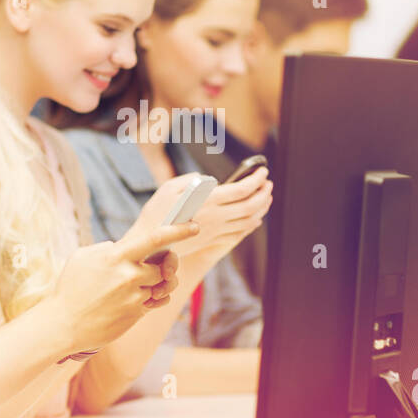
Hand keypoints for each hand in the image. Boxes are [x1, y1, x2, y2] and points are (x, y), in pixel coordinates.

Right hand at [50, 221, 198, 352]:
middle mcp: (129, 276)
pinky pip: (156, 302)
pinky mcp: (135, 314)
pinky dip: (155, 297)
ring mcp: (134, 297)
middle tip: (159, 263)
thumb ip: (107, 249)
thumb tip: (123, 247)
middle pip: (164, 265)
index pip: (156, 239)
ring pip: (162, 285)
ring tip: (146, 281)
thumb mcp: (83, 257)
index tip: (194, 226)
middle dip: (164, 264)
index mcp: (117, 256)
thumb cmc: (69, 288)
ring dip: (158, 282)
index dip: (179, 231)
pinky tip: (144, 295)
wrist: (63, 324)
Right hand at [134, 168, 272, 261]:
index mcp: (207, 201)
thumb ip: (191, 180)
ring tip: (266, 197)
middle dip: (264, 193)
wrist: (149, 247)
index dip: (256, 179)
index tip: (263, 171)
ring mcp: (216, 232)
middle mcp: (216, 218)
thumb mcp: (168, 188)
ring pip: (250, 220)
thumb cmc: (156, 214)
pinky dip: (252, 224)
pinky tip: (255, 218)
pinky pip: (240, 233)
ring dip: (262, 208)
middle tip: (268, 183)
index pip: (242, 189)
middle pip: (251, 205)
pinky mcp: (213, 241)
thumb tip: (208, 180)